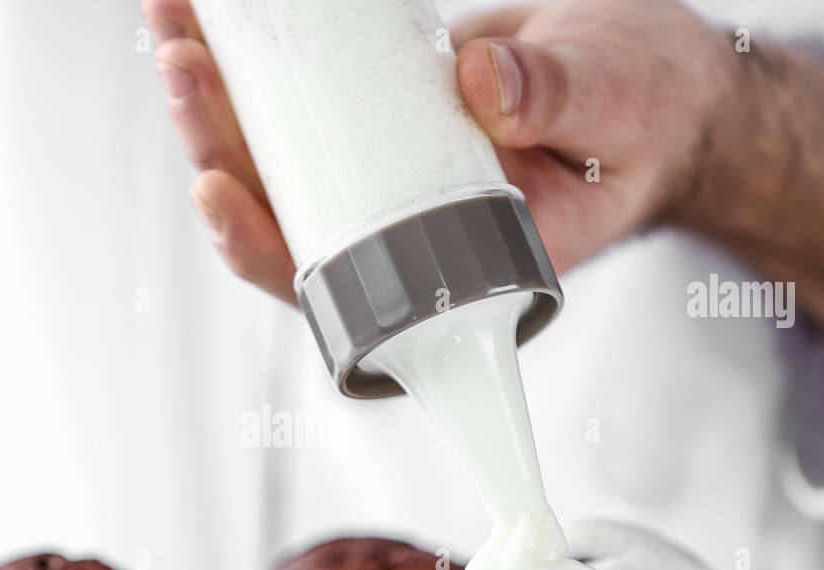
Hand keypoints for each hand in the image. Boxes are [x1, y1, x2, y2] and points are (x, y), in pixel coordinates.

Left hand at [142, 0, 733, 305]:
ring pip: (274, 156)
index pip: (337, 288)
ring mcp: (382, 179)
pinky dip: (256, 61)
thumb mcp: (619, 101)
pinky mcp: (375, 124)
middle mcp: (403, 233)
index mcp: (455, 267)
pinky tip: (212, 14)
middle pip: (281, 211)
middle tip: (182, 66)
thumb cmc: (647, 118)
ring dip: (213, 94)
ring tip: (171, 20)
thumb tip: (480, 84)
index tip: (217, 190)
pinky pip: (302, 104)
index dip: (264, 250)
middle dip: (216, 142)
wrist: (652, 85)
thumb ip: (561, 97)